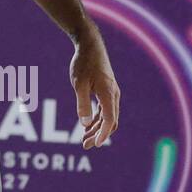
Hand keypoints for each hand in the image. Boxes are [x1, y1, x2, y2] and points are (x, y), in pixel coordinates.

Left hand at [69, 25, 119, 149]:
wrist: (90, 46)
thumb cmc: (83, 64)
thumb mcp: (78, 84)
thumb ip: (82, 103)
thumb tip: (84, 123)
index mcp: (108, 94)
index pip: (109, 120)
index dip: (102, 134)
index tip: (95, 144)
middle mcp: (113, 96)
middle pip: (109, 122)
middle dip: (98, 135)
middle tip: (85, 146)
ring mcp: (111, 94)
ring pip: (107, 117)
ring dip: (97, 129)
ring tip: (84, 140)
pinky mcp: (106, 91)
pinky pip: (104, 110)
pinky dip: (97, 119)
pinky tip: (86, 125)